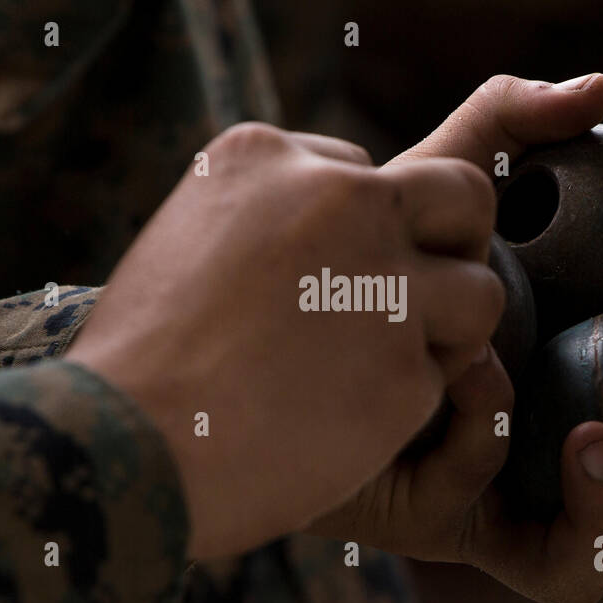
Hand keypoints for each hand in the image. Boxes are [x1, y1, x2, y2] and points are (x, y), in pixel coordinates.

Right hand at [66, 123, 502, 559]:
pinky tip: (350, 423)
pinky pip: (450, 377)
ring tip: (385, 370)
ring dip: (449, 331)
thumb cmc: (136, 358)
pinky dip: (412, 402)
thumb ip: (261, 218)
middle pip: (458, 196)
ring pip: (481, 290)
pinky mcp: (406, 368)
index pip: (361, 174)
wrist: (122, 445)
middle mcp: (340, 199)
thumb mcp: (183, 241)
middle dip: (452, 247)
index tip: (325, 281)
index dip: (360, 232)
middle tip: (417, 300)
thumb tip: (315, 233)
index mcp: (268, 156)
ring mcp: (381, 281)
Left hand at [309, 75, 602, 602]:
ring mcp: (523, 504)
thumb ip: (518, 121)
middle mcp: (575, 453)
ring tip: (596, 439)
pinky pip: (526, 545)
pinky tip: (474, 382)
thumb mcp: (450, 173)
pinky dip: (506, 455)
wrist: (287, 310)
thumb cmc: (385, 245)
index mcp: (602, 376)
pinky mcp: (463, 533)